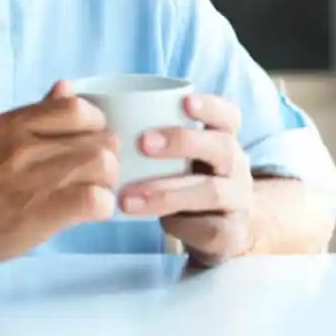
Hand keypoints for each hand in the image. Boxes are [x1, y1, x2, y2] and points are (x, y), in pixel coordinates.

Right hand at [0, 81, 118, 263]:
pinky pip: (94, 200)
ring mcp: (36, 178)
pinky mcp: (42, 211)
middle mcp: (26, 144)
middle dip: (107, 159)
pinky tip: (90, 213)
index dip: (95, 127)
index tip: (89, 144)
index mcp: (17, 123)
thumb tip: (66, 86)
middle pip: (99, 139)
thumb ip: (37, 115)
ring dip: (107, 183)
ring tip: (95, 193)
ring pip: (102, 166)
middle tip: (97, 176)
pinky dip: (101, 207)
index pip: (79, 108)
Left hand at [119, 94, 253, 264]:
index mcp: (225, 141)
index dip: (210, 107)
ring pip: (210, 191)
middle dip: (182, 142)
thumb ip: (155, 139)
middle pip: (222, 148)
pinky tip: (159, 224)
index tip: (185, 101)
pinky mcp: (232, 234)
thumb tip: (96, 114)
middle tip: (142, 143)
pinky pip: (209, 229)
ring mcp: (239, 201)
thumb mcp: (181, 160)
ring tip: (127, 198)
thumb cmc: (187, 185)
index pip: (228, 117)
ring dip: (166, 192)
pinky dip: (179, 225)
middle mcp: (237, 168)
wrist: (222, 233)